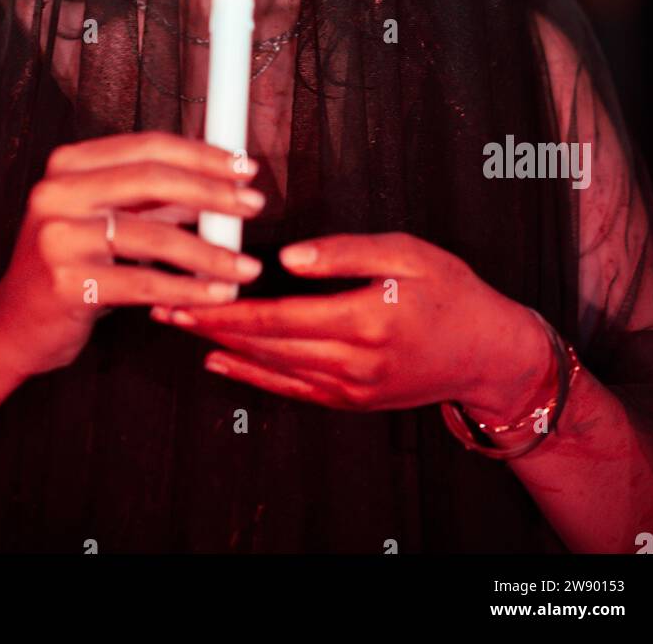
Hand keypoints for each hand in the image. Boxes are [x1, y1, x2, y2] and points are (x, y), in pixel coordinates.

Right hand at [0, 131, 265, 378]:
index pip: (147, 146)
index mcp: (68, 165)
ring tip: (246, 265)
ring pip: (153, 236)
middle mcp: (57, 192)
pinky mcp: (65, 282)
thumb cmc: (70, 265)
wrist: (14, 326)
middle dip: (212, 193)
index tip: (244, 167)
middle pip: (151, 180)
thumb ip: (154, 200)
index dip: (202, 154)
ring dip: (210, 251)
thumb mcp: (105, 219)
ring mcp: (57, 237)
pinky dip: (188, 288)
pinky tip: (218, 293)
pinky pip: (144, 282)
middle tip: (254, 206)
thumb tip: (222, 185)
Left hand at [150, 231, 549, 415]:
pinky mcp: (351, 400)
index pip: (277, 316)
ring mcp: (351, 388)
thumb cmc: (452, 293)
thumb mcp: (407, 252)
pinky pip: (291, 390)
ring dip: (222, 347)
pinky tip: (222, 362)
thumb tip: (290, 257)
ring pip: (272, 368)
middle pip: (264, 345)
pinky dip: (252, 376)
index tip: (187, 294)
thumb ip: (346, 252)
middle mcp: (353, 362)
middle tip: (164, 306)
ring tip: (181, 326)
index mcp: (364, 320)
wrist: (488, 352)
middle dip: (209, 326)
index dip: (227, 308)